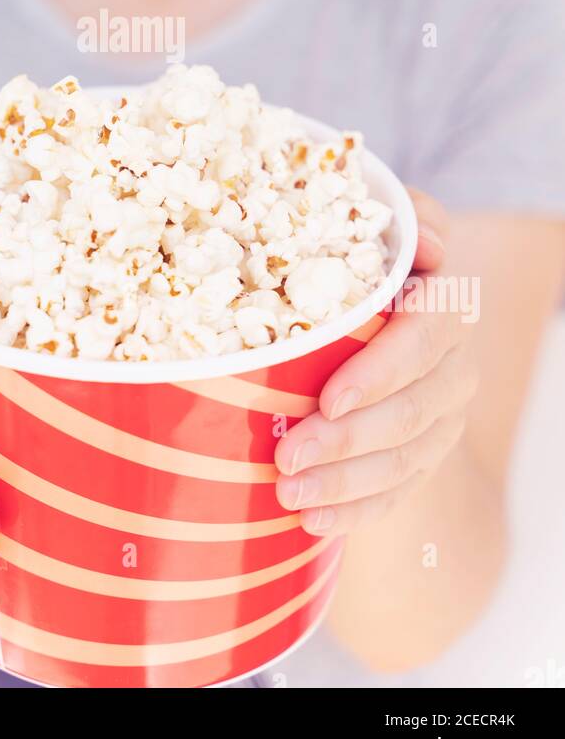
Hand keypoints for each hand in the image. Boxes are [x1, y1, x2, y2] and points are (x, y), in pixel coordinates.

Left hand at [274, 189, 479, 535]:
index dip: (380, 372)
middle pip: (409, 411)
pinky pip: (397, 492)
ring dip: (343, 483)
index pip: (425, 339)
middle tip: (286, 456)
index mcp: (445, 305)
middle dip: (347, 440)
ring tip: (287, 494)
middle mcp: (452, 365)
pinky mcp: (422, 453)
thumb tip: (428, 243)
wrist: (388, 301)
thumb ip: (408, 218)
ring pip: (402, 459)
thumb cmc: (371, 254)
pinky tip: (312, 521)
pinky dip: (355, 510)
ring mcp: (441, 415)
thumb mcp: (387, 225)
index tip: (328, 397)